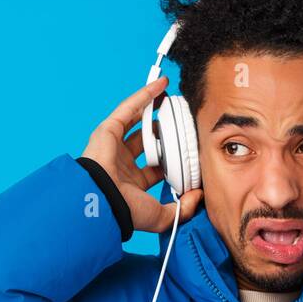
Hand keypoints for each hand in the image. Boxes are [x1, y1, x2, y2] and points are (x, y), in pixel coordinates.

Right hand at [80, 75, 203, 232]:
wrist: (103, 201)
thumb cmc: (127, 211)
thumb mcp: (162, 216)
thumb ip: (182, 209)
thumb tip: (199, 197)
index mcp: (133, 184)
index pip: (157, 168)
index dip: (172, 159)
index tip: (190, 151)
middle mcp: (122, 164)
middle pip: (148, 142)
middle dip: (163, 132)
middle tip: (181, 123)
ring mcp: (114, 146)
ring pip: (137, 123)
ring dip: (154, 110)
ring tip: (172, 99)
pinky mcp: (108, 130)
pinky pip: (128, 108)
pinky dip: (144, 96)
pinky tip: (160, 85)